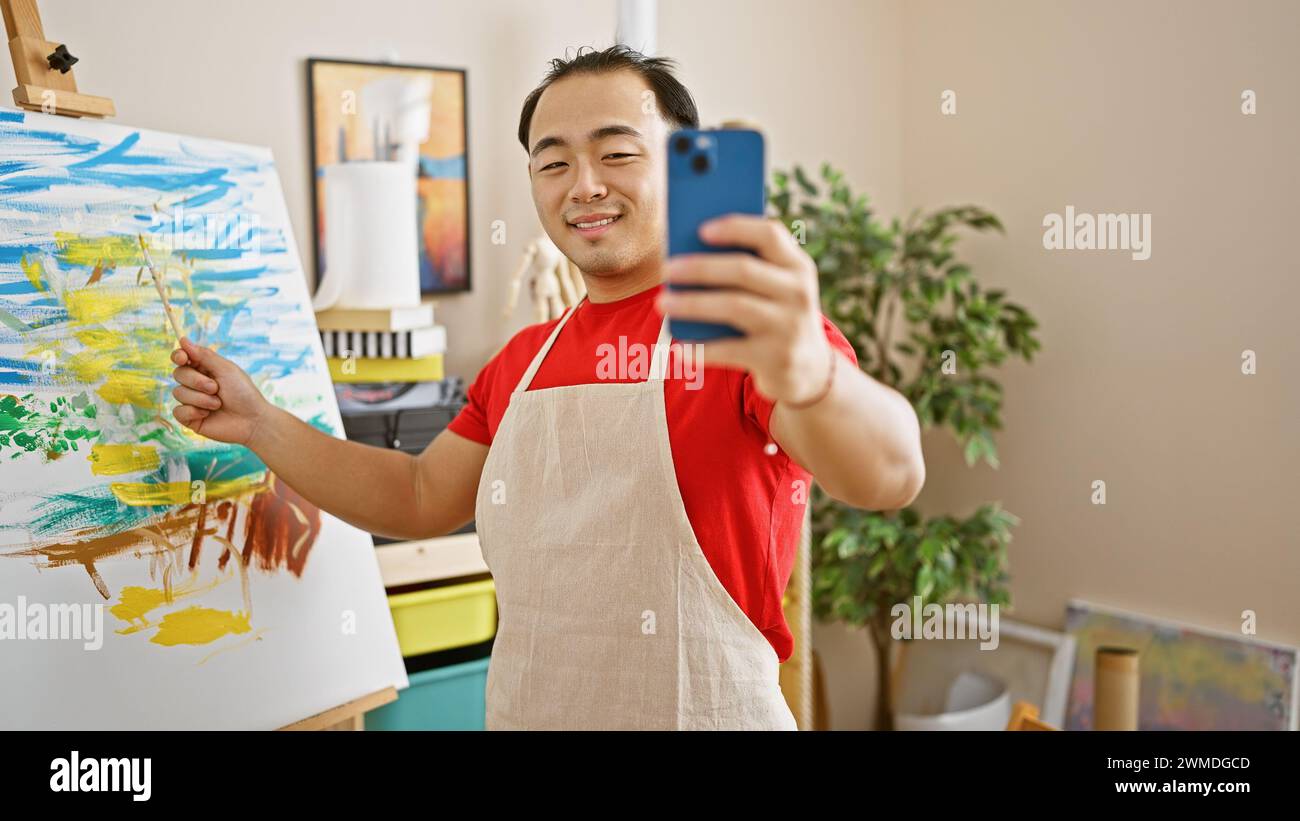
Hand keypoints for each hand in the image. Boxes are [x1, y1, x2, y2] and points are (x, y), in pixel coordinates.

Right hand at [170, 337, 270, 444]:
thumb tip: (183, 340)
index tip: (183, 358)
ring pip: (178, 393)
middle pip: (178, 374)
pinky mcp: (190, 418)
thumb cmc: (243, 393)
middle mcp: (195, 384)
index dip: (178, 356)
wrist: (252, 420)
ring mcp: (191, 401)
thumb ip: (204, 356)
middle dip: (197, 381)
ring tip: (218, 404)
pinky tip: (207, 415)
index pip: (182, 358)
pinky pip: (177, 411)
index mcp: (204, 369)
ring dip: (200, 399)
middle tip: (215, 388)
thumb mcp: (226, 370)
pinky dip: (193, 412)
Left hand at [657, 215, 833, 404]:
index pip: (770, 235)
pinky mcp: (776, 358)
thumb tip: (687, 255)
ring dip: (692, 304)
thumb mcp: (776, 288)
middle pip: (743, 269)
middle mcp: (798, 293)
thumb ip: (747, 269)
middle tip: (666, 269)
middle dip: (700, 267)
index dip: (735, 228)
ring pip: (733, 306)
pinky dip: (701, 349)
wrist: (809, 370)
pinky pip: (730, 350)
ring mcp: (789, 326)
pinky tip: (678, 348)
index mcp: (798, 266)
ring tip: (662, 303)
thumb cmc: (775, 315)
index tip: (700, 229)